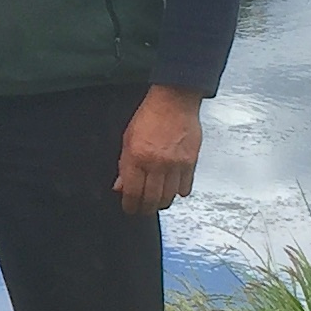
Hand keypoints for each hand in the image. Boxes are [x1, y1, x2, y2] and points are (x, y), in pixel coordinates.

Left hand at [117, 85, 202, 215]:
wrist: (174, 101)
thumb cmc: (150, 116)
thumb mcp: (128, 139)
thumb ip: (124, 165)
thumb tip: (120, 187)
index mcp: (137, 157)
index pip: (132, 193)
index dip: (130, 206)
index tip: (130, 209)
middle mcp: (156, 163)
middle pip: (151, 199)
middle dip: (145, 209)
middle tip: (143, 209)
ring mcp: (175, 164)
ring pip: (169, 197)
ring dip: (162, 203)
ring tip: (157, 202)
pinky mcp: (191, 162)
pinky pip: (185, 187)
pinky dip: (178, 192)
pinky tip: (173, 190)